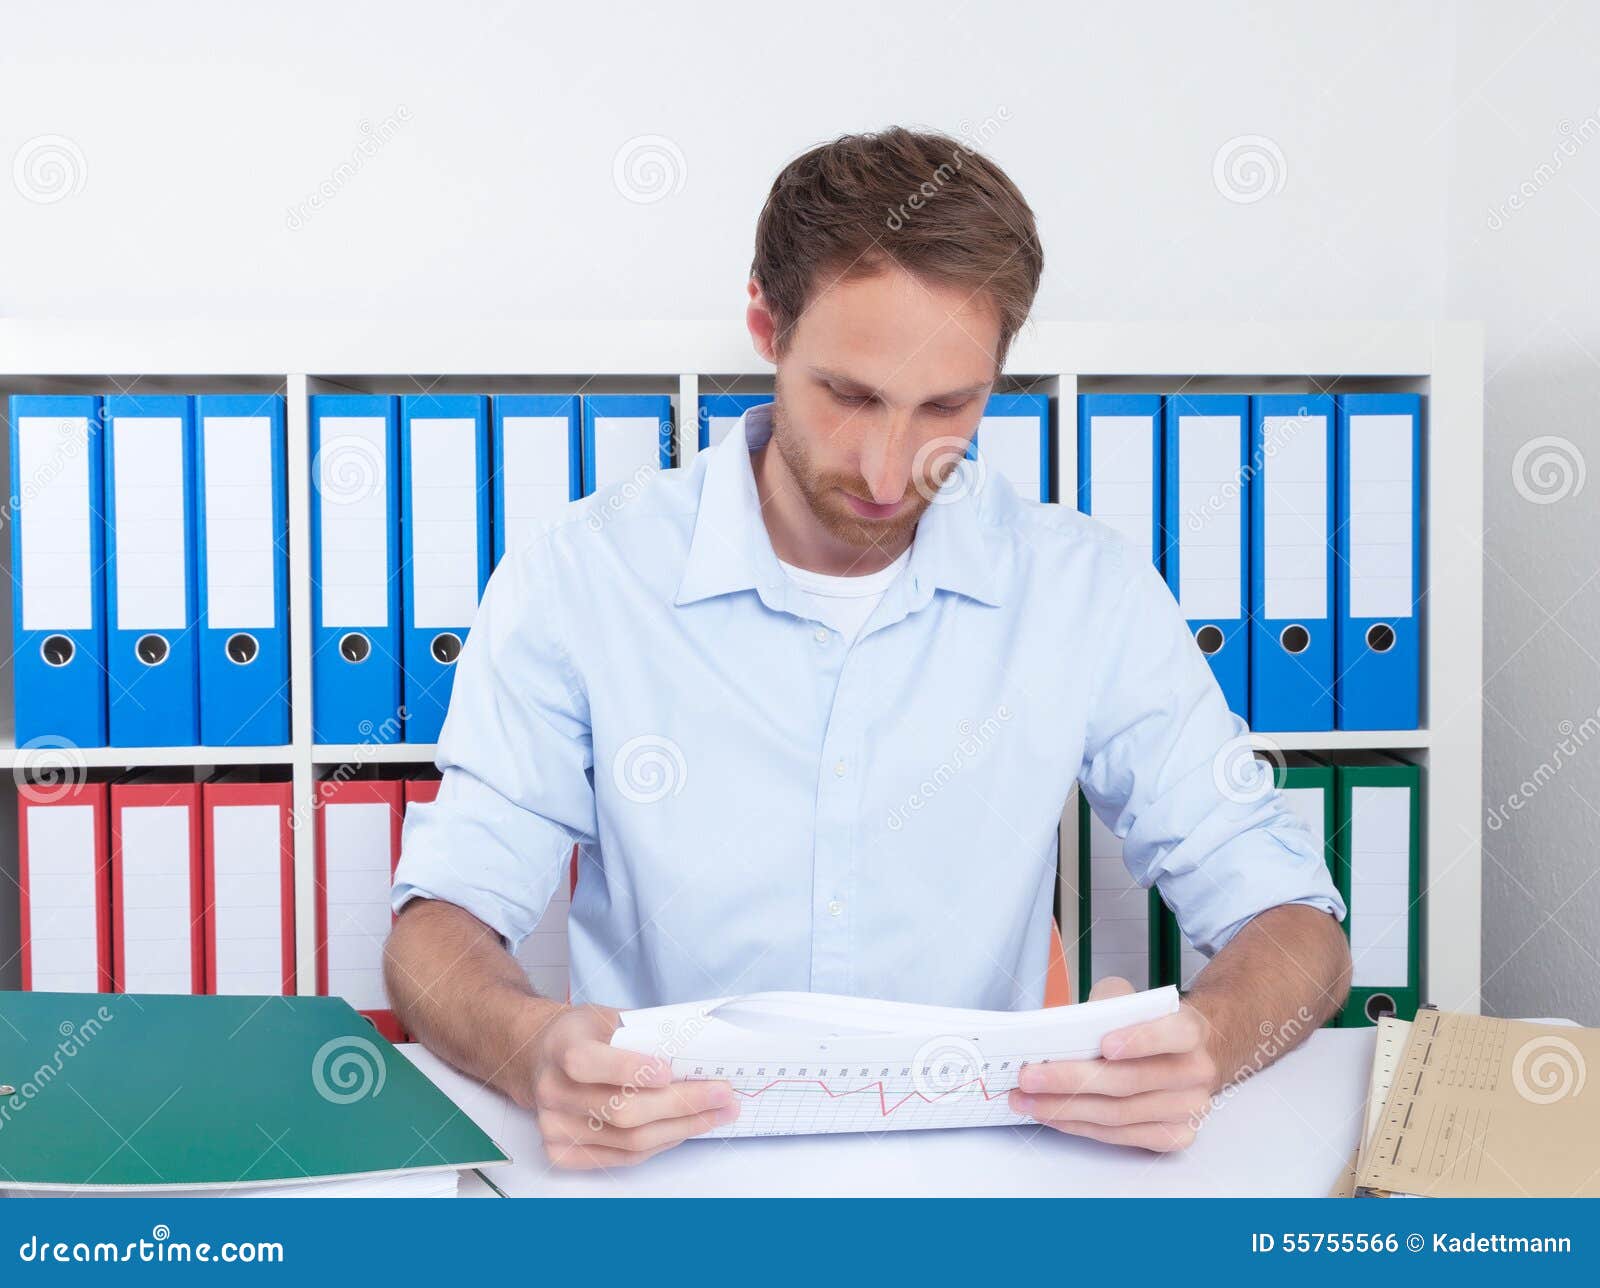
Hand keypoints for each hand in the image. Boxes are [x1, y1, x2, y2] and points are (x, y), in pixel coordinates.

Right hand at [528, 1003, 740, 1168]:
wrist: (541, 1058)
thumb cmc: (584, 1035)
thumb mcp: (608, 1017)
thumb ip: (643, 1034)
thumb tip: (700, 1052)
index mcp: (561, 1046)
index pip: (587, 1063)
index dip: (628, 1069)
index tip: (669, 1072)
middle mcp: (552, 1090)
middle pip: (621, 1109)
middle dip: (681, 1104)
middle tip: (721, 1094)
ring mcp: (554, 1127)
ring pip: (629, 1140)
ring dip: (682, 1128)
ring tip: (718, 1113)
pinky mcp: (562, 1153)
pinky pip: (622, 1158)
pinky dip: (660, 1144)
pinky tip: (685, 1128)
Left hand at [1007, 976, 1217, 1151]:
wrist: (1184, 1055)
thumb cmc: (1146, 1023)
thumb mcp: (1129, 999)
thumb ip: (1106, 1004)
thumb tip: (1062, 1028)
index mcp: (1190, 1030)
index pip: (1174, 1034)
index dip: (1141, 1040)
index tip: (1104, 1044)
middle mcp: (1195, 1072)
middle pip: (1129, 1081)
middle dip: (1071, 1080)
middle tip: (1029, 1077)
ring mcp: (1188, 1110)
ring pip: (1119, 1115)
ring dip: (1065, 1109)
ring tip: (1026, 1100)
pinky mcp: (1174, 1136)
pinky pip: (1121, 1137)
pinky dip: (1081, 1127)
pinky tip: (1054, 1116)